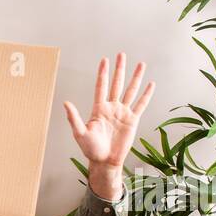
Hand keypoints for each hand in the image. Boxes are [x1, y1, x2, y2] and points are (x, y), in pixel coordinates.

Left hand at [64, 52, 154, 201]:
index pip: (101, 86)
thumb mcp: (80, 133)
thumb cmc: (90, 150)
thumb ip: (74, 118)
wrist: (104, 161)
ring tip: (141, 64)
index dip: (103, 73)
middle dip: (119, 69)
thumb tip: (65, 103)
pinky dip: (146, 94)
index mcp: (98, 109)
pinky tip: (150, 83)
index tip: (105, 59)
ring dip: (136, 77)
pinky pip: (141, 104)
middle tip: (121, 54)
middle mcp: (111, 107)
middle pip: (116, 83)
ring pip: (130, 90)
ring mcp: (123, 112)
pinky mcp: (132, 120)